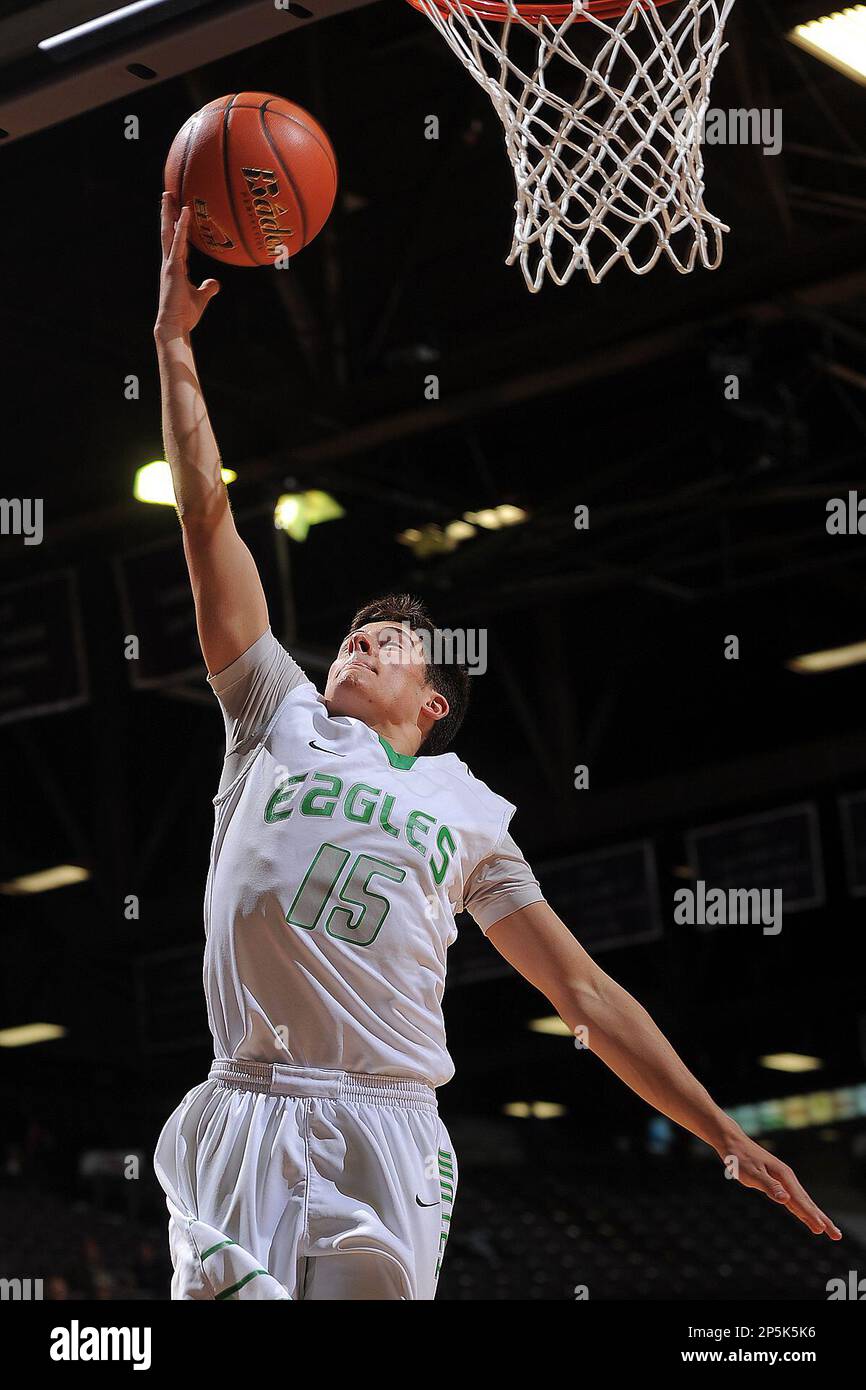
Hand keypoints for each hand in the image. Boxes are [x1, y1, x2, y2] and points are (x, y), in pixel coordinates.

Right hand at [154, 192, 219, 340]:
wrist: (175, 325)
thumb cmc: (185, 314)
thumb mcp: (201, 298)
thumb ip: (208, 288)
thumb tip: (215, 283)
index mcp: (176, 268)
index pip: (178, 242)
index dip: (178, 228)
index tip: (178, 213)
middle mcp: (170, 262)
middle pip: (168, 233)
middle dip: (167, 214)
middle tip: (167, 195)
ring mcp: (170, 264)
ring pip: (168, 233)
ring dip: (168, 213)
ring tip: (168, 195)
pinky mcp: (173, 267)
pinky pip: (178, 242)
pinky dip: (181, 226)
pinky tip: (185, 212)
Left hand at [720, 1129, 841, 1238]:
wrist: (733, 1142)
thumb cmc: (740, 1158)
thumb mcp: (752, 1173)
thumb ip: (769, 1186)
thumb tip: (786, 1199)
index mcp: (784, 1176)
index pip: (800, 1201)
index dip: (810, 1216)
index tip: (822, 1230)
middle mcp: (787, 1178)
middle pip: (807, 1203)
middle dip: (822, 1219)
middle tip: (836, 1236)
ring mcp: (783, 1180)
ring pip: (802, 1202)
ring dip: (815, 1216)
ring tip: (827, 1229)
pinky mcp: (777, 1182)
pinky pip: (794, 1199)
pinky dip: (802, 1209)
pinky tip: (806, 1216)